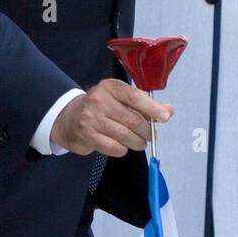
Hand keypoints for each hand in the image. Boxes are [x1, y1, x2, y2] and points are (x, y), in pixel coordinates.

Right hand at [50, 78, 172, 157]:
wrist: (69, 117)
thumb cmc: (101, 107)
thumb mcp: (121, 99)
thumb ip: (145, 104)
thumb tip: (169, 111)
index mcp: (111, 87)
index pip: (135, 98)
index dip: (152, 109)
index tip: (164, 118)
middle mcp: (99, 100)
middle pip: (132, 120)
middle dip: (146, 131)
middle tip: (150, 136)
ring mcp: (91, 118)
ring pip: (125, 135)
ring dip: (137, 142)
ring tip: (139, 142)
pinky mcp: (87, 135)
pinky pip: (114, 147)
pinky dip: (123, 149)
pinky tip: (122, 145)